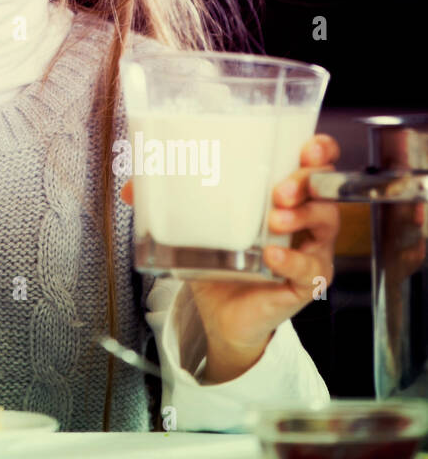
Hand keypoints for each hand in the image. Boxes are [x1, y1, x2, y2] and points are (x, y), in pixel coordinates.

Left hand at [120, 134, 341, 381]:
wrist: (221, 314)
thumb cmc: (219, 262)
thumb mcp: (196, 226)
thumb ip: (167, 202)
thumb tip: (132, 188)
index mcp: (285, 195)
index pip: (315, 162)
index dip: (318, 150)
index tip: (305, 144)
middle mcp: (305, 219)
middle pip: (324, 188)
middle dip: (305, 181)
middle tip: (278, 190)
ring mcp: (310, 251)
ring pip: (326, 223)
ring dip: (301, 216)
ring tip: (273, 219)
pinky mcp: (306, 283)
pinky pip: (310, 269)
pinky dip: (292, 260)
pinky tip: (272, 256)